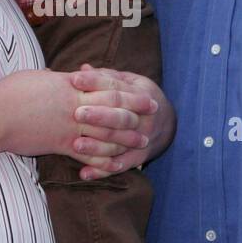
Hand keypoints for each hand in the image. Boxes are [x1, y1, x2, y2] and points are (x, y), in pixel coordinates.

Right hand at [0, 67, 156, 170]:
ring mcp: (69, 124)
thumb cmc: (8, 94)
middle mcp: (74, 103)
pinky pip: (88, 154)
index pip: (103, 82)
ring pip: (106, 129)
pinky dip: (104, 160)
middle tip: (153, 108)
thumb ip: (50, 79)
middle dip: (135, 106)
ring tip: (143, 140)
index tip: (137, 84)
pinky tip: (116, 164)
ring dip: (127, 135)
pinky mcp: (61, 144)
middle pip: (112, 104)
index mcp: (68, 84)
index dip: (123, 84)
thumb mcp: (33, 78)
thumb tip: (56, 75)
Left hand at [68, 65, 173, 180]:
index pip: (116, 86)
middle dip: (99, 115)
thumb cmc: (139, 97)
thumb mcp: (130, 82)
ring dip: (97, 147)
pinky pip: (120, 165)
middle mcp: (143, 117)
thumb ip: (107, 77)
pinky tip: (85, 174)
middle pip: (120, 116)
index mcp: (140, 93)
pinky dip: (102, 171)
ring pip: (119, 143)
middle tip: (76, 114)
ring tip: (76, 145)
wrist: (166, 122)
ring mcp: (143, 139)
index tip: (74, 79)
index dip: (95, 82)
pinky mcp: (139, 157)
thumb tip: (83, 68)